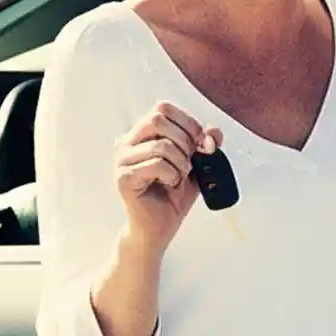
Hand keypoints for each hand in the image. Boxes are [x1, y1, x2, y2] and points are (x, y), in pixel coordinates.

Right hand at [113, 100, 222, 254]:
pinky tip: (169, 185)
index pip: (163, 108)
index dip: (188, 123)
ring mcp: (122, 160)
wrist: (159, 227)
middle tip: (189, 162)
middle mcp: (127, 142)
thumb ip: (205, 144)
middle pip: (157, 119)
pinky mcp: (124, 178)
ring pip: (160, 145)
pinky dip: (172, 175)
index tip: (200, 144)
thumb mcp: (196, 164)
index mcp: (141, 133)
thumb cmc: (173, 194)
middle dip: (184, 140)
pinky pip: (156, 165)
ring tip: (178, 177)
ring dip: (180, 163)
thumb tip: (213, 132)